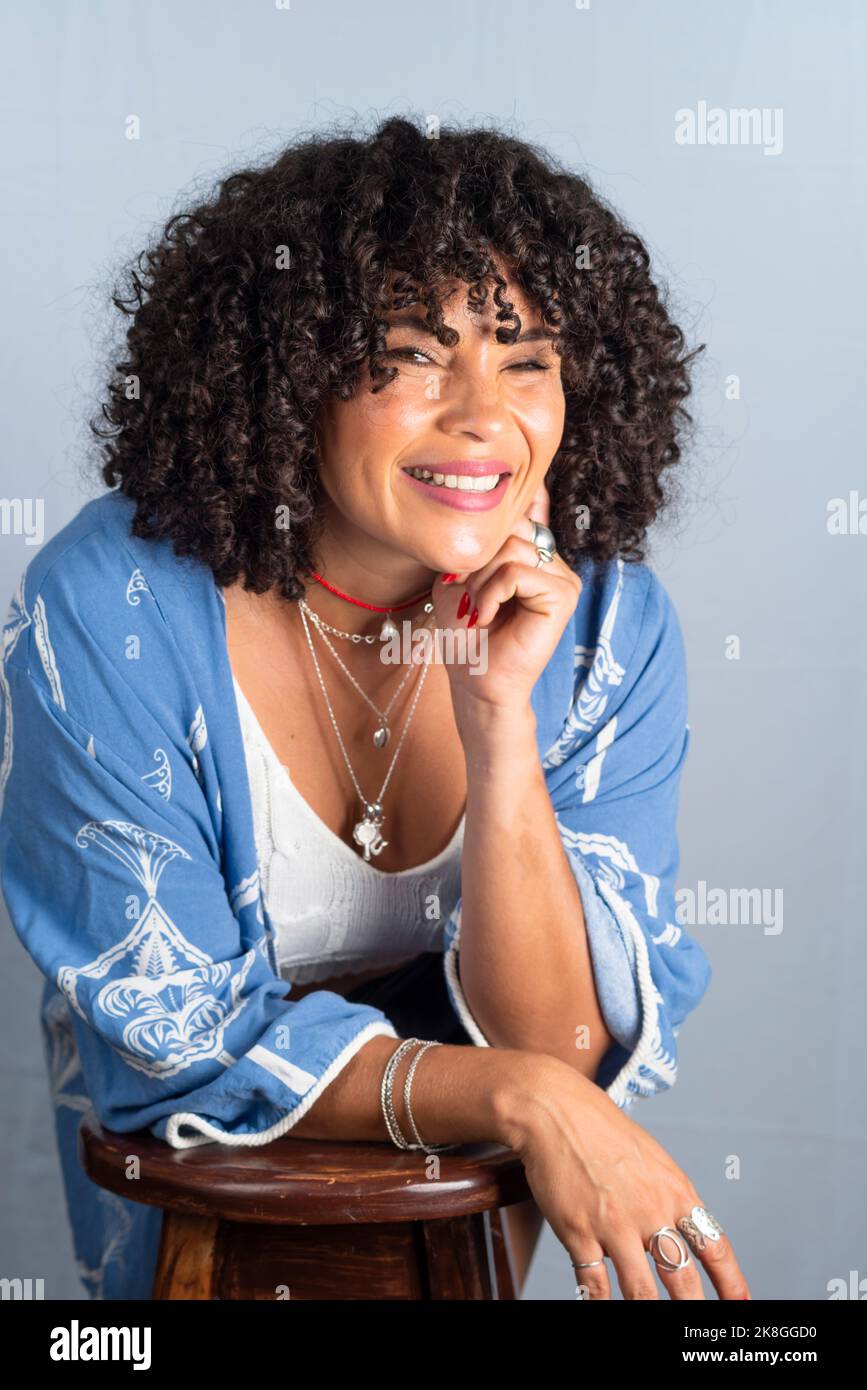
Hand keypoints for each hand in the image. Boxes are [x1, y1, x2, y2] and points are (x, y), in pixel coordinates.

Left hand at [429, 477, 581, 725]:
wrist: (474, 679)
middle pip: (510, 527)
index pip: (522, 509)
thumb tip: (498, 502)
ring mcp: (563, 577)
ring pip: (513, 549)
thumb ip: (478, 542)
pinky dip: (491, 593)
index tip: (477, 535)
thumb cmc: (465, 632)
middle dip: (477, 560)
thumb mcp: (459, 575)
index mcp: (532, 553)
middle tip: (467, 594)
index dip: (496, 519)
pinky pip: (519, 572)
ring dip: (481, 581)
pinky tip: (485, 616)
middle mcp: (551, 560)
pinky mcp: (565, 596)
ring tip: (476, 608)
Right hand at [504, 1056, 750, 1300]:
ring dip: (649, 1313)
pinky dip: (600, 1303)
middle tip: (699, 1329)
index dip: (732, 1282)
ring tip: (654, 1323)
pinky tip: (602, 1307)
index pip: (715, 1246)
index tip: (742, 1304)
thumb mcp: (651, 1157)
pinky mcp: (579, 1232)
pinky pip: (594, 1283)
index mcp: (675, 1190)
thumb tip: (680, 1230)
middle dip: (694, 1310)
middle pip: (683, 1279)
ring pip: (641, 1292)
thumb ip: (668, 1195)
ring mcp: (614, 1224)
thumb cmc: (600, 1129)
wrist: (554, 1111)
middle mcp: (651, 1210)